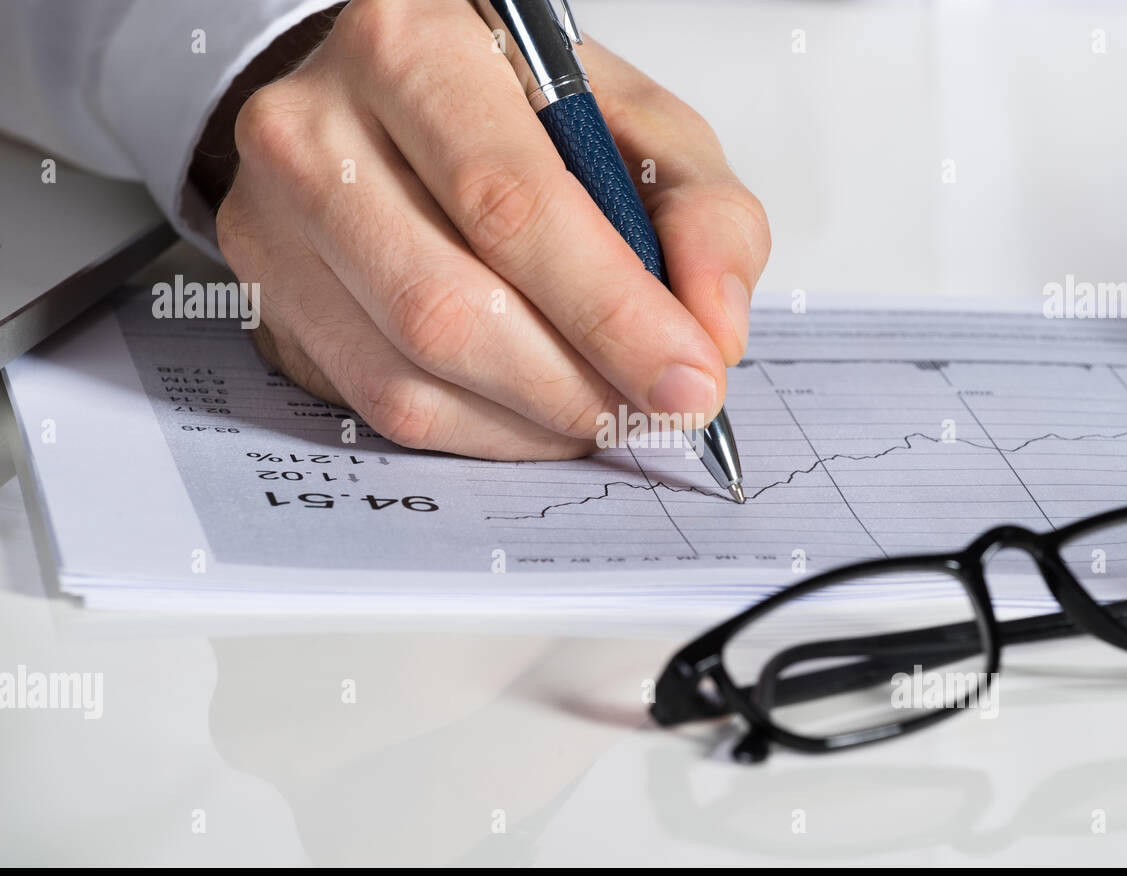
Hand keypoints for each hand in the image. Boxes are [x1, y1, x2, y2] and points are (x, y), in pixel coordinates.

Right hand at [210, 0, 769, 458]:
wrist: (379, 101)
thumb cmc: (509, 108)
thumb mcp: (633, 123)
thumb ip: (700, 211)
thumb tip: (714, 329)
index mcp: (416, 51)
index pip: (513, 207)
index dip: (612, 313)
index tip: (689, 379)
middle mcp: (318, 133)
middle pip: (451, 308)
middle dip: (577, 384)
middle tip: (653, 407)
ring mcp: (274, 225)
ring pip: (412, 375)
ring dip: (535, 420)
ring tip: (604, 407)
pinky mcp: (269, 301)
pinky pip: (384, 405)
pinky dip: (485, 431)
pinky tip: (537, 411)